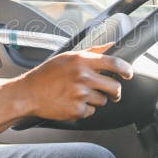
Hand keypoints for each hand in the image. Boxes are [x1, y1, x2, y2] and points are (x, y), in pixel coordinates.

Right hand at [18, 43, 133, 120]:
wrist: (28, 94)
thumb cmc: (47, 74)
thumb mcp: (68, 57)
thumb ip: (92, 51)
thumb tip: (111, 45)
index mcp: (81, 61)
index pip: (113, 63)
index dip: (125, 69)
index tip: (129, 73)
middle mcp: (83, 77)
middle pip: (114, 87)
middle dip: (114, 91)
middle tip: (110, 91)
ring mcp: (80, 94)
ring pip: (103, 100)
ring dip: (96, 99)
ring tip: (79, 94)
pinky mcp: (77, 110)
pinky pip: (92, 111)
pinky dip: (85, 109)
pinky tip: (73, 102)